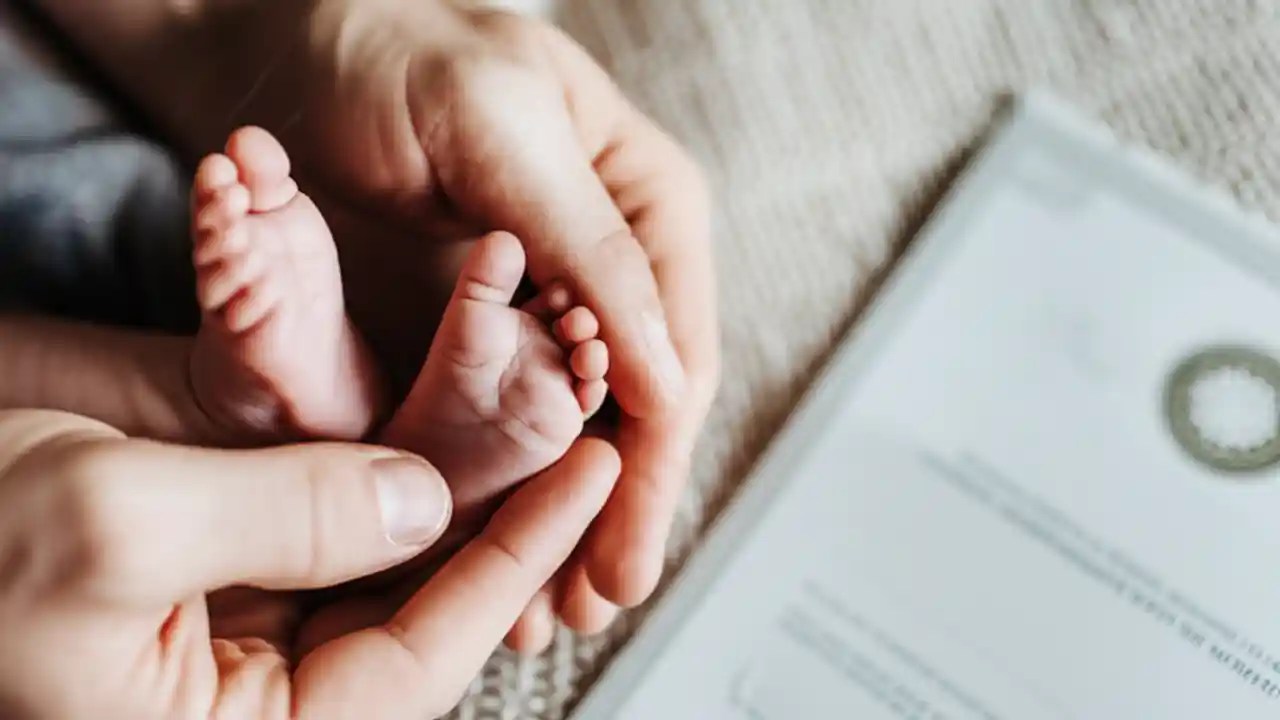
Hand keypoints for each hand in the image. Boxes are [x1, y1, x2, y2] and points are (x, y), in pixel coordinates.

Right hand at [0, 409, 618, 718]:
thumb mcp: (115, 525)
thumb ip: (280, 516)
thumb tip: (419, 501)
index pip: (425, 655)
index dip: (518, 557)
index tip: (590, 471)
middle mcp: (256, 701)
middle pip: (419, 613)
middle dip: (502, 523)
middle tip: (577, 433)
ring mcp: (244, 642)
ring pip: (383, 571)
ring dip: (454, 496)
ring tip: (531, 420)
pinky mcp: (226, 586)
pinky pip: (329, 536)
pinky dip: (383, 481)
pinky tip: (433, 430)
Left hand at [246, 0, 718, 627]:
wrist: (288, 59)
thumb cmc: (397, 56)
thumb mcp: (499, 131)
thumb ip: (589, 245)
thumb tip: (666, 375)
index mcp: (644, 208)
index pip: (671, 356)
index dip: (653, 468)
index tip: (625, 557)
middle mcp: (609, 266)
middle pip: (633, 412)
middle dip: (614, 515)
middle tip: (590, 606)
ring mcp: (547, 305)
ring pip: (576, 432)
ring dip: (563, 522)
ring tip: (544, 611)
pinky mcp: (484, 330)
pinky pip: (508, 423)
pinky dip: (505, 491)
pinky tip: (491, 544)